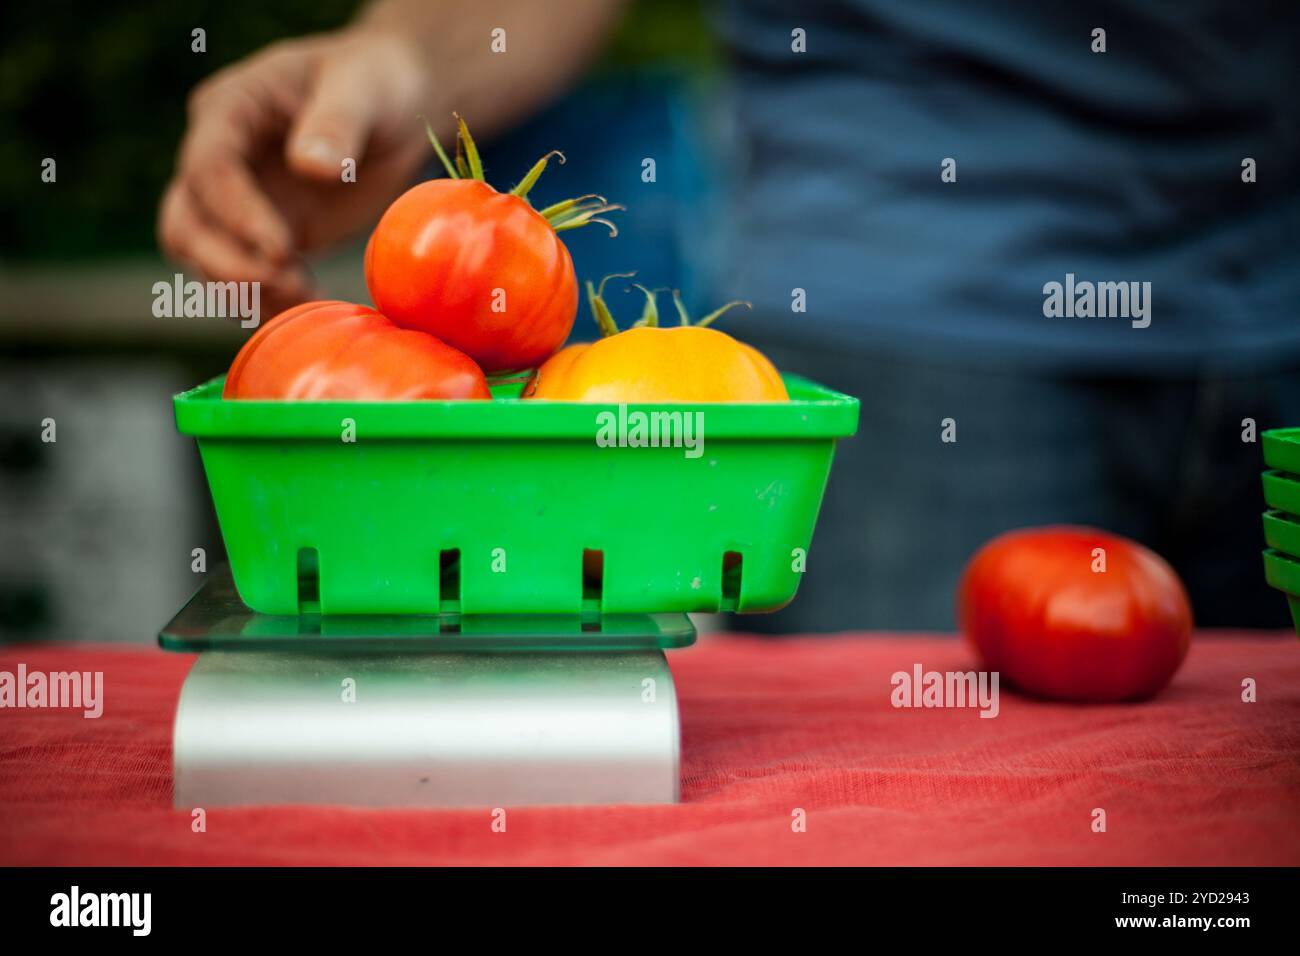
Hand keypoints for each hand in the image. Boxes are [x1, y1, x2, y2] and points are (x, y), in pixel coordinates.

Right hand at [157, 27, 434, 312]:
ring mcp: (237, 201)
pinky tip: (306, 307)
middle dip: (228, 263)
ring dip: (244, 288)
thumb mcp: (364, 88)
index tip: (282, 249)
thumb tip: (310, 167)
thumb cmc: (376, 82)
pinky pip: (245, 276)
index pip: (209, 169)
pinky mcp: (265, 234)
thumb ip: (337, 122)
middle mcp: (219, 157)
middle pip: (187, 222)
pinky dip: (266, 300)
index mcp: (229, 109)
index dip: (237, 215)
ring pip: (204, 256)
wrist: (396, 107)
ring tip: (303, 297)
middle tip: (289, 284)